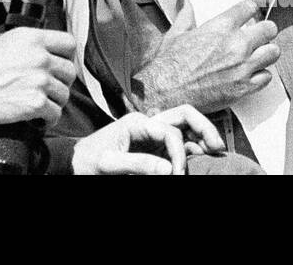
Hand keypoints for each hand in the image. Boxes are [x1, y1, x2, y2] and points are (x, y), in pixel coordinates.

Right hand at [0, 28, 76, 126]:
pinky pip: (55, 113)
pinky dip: (49, 118)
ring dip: (55, 101)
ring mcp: (39, 80)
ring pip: (65, 94)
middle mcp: (39, 57)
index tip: (62, 62)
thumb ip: (8, 41)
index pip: (68, 43)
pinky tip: (39, 118)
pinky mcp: (35, 103)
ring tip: (42, 103)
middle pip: (70, 71)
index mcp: (30, 38)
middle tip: (50, 87)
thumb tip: (10, 45)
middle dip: (61, 81)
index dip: (67, 55)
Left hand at [72, 105, 224, 174]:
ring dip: (200, 136)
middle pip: (183, 116)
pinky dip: (191, 149)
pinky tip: (200, 158)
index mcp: (137, 123)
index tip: (176, 175)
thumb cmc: (87, 161)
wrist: (74, 163)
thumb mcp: (109, 164)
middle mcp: (147, 124)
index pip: (170, 131)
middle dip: (203, 127)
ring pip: (184, 128)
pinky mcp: (152, 148)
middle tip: (218, 146)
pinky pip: (178, 143)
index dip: (179, 153)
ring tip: (215, 151)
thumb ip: (138, 164)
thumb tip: (170, 169)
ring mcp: (151, 135)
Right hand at [136, 0, 278, 114]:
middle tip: (259, 35)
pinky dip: (261, 75)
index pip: (250, 8)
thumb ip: (185, 16)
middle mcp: (236, 44)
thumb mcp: (176, 34)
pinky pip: (267, 77)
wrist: (166, 93)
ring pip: (273, 53)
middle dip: (265, 31)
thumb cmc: (169, 65)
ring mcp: (242, 67)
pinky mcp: (243, 87)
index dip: (250, 10)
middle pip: (269, 29)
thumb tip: (186, 3)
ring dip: (266, 53)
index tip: (249, 14)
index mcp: (220, 26)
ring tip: (258, 55)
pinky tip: (250, 74)